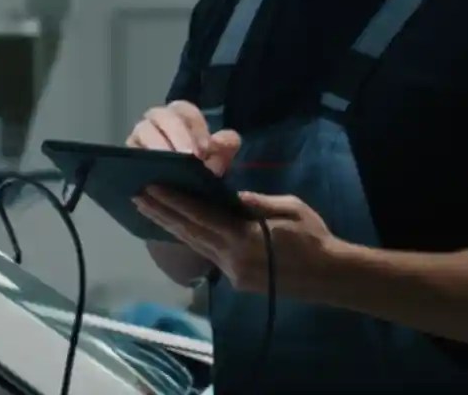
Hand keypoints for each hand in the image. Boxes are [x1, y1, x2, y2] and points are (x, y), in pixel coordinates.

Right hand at [126, 100, 241, 175]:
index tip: (204, 151)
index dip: (195, 127)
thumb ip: (225, 147)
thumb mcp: (218, 157)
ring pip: (143, 131)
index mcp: (180, 116)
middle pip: (161, 116)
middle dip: (177, 135)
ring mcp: (139, 135)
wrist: (183, 192)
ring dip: (158, 147)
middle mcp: (156, 121)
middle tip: (189, 158)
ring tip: (171, 167)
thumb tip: (221, 141)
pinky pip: (131, 153)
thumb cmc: (201, 167)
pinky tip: (154, 177)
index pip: (186, 111)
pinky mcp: (129, 154)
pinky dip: (141, 161)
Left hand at [134, 189, 339, 298]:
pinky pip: (207, 255)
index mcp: (243, 238)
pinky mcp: (236, 280)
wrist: (331, 276)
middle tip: (137, 197)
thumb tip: (229, 198)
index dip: (173, 201)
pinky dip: (190, 239)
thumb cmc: (314, 237)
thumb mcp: (288, 208)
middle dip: (161, 214)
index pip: (199, 216)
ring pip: (194, 245)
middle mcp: (230, 258)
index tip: (151, 188)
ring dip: (170, 227)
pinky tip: (178, 229)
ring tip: (148, 210)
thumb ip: (254, 202)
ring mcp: (232, 273)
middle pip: (188, 232)